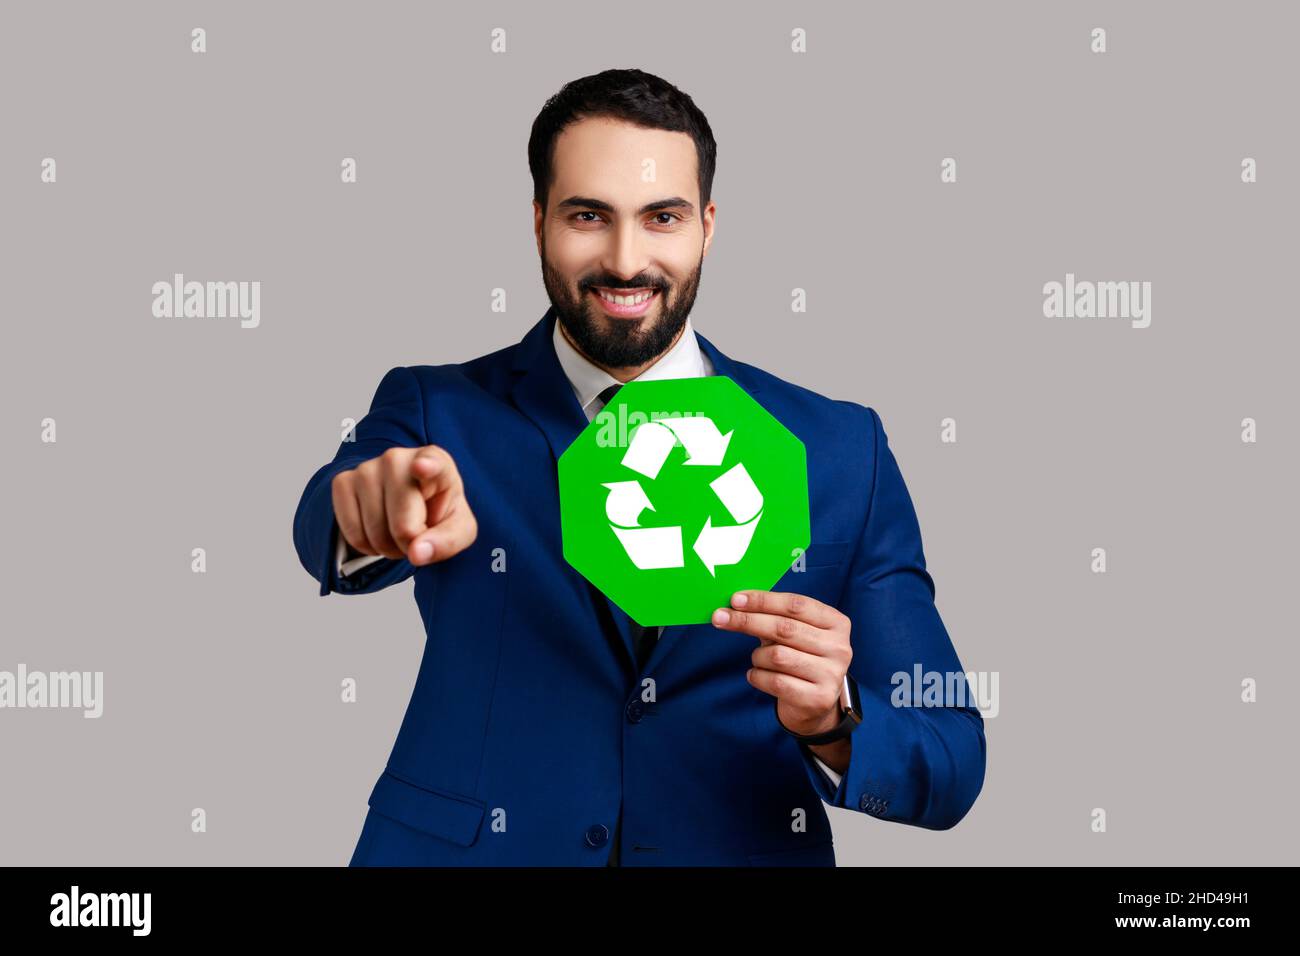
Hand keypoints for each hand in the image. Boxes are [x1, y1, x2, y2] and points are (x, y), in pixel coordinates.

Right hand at [331, 445, 477, 566]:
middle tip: (417, 534)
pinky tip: (377, 532)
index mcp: (437, 462)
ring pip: (375, 532)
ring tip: (398, 532)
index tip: (422, 467)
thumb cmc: (438, 512)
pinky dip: (366, 546)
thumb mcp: (459, 529)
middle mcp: (398, 458)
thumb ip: (447, 541)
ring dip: (387, 548)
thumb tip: (417, 553)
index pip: (431, 462)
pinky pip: (352, 533)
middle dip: (409, 544)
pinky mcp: (343, 482)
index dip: (426, 467)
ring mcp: (367, 468)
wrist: (409, 506)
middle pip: (402, 524)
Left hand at [712, 590, 851, 736]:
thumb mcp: (794, 633)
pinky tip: (756, 675)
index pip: (796, 605)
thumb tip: (736, 604)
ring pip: (777, 656)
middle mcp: (839, 647)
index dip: (763, 600)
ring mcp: (831, 674)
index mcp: (836, 623)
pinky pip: (775, 682)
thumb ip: (773, 617)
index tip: (735, 599)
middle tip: (720, 617)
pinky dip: (757, 676)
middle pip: (785, 628)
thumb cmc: (800, 657)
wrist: (816, 703)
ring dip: (757, 656)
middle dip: (747, 621)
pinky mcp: (818, 698)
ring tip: (757, 659)